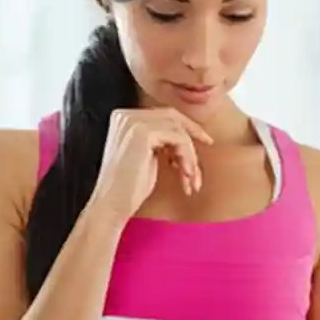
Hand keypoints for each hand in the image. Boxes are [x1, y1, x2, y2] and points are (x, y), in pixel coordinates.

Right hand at [85, 107, 213, 219]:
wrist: (112, 205)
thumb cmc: (130, 187)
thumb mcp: (147, 156)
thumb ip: (161, 141)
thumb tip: (189, 135)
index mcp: (124, 118)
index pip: (164, 115)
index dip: (186, 127)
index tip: (204, 140)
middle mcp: (126, 115)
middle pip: (173, 117)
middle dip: (192, 136)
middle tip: (206, 148)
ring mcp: (133, 122)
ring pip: (178, 130)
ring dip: (190, 155)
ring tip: (189, 177)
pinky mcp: (143, 133)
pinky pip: (179, 138)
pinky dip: (187, 157)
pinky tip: (185, 175)